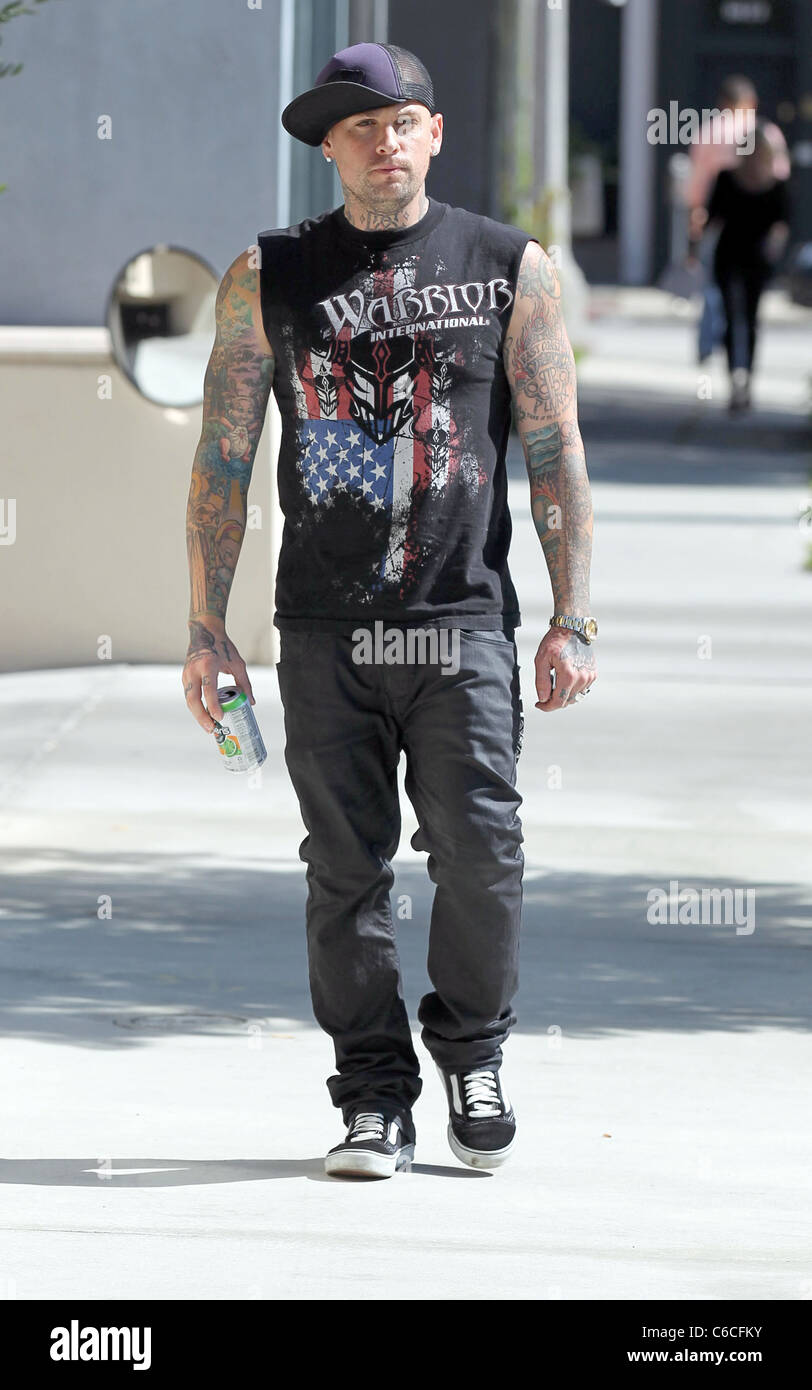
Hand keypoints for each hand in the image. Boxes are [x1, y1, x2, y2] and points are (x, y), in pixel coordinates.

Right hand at [182, 617, 254, 732]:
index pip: (208, 689)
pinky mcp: (185, 677)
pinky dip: (196, 708)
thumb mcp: (237, 663)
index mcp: (208, 665)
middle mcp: (194, 670)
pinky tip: (205, 717)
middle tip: (212, 730)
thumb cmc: (223, 647)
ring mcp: (187, 674)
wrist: (204, 631)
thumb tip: (251, 702)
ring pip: (189, 700)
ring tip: (209, 728)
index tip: (219, 717)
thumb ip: (244, 683)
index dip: (213, 705)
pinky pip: (189, 696)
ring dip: (198, 715)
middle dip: (201, 717)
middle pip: (193, 699)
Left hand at [534, 626, 596, 712]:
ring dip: (563, 695)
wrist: (572, 628)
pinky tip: (564, 681)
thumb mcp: (541, 659)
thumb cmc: (555, 641)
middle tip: (544, 693)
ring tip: (554, 684)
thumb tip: (543, 698)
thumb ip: (542, 681)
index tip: (539, 704)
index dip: (547, 707)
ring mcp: (589, 676)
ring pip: (575, 697)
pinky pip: (581, 690)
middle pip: (566, 701)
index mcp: (569, 675)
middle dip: (554, 701)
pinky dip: (572, 690)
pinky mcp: (593, 674)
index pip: (558, 702)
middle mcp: (582, 678)